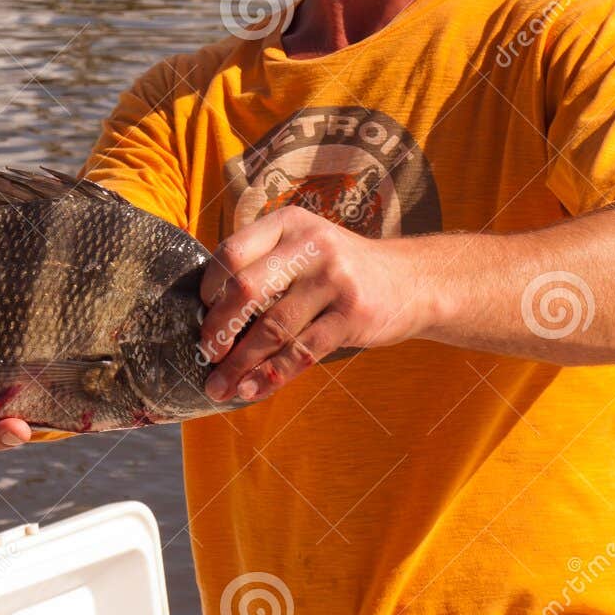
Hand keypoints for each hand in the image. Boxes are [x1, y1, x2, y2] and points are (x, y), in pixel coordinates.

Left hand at [198, 206, 436, 403]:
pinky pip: (301, 352)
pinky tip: (252, 391)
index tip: (201, 312)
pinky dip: (271, 376)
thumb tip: (208, 314)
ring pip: (272, 328)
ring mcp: (335, 280)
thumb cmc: (342, 269)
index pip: (232, 252)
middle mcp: (310, 246)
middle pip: (245, 288)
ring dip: (240, 364)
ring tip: (219, 386)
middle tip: (207, 352)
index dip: (208, 287)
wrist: (413, 280)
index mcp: (289, 223)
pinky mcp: (352, 316)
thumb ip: (264, 265)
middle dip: (217, 327)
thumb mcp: (305, 246)